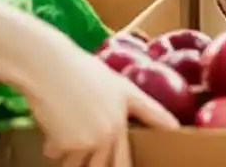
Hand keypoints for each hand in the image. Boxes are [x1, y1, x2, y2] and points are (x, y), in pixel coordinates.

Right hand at [21, 40, 177, 165]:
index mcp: (127, 102)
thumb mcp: (108, 80)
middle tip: (96, 145)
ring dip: (74, 158)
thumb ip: (125, 103)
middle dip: (107, 165)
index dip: (167, 125)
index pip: (155, 116)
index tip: (177, 131)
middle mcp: (114, 126)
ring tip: (66, 133)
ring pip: (84, 164)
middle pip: (119, 163)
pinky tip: (51, 126)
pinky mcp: (70, 145)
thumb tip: (132, 125)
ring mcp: (94, 138)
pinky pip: (58, 155)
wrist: (48, 68)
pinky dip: (52, 147)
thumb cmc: (74, 69)